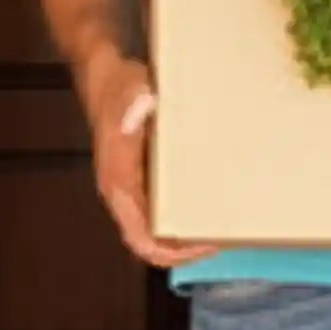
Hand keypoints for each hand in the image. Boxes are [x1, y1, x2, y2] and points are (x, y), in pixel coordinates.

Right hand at [82, 42, 217, 267]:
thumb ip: (135, 103)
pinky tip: (209, 204)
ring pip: (158, 229)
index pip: (140, 237)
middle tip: (222, 240)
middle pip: (152, 242)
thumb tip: (145, 107)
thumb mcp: (130, 92)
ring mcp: (134, 187)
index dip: (171, 253)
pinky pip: (163, 209)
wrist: (107, 76)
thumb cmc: (119, 88)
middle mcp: (124, 193)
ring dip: (186, 237)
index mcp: (119, 183)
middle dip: (186, 249)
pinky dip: (184, 216)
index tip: (203, 247)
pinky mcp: (144, 178)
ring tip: (220, 228)